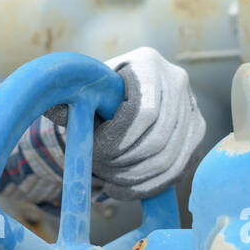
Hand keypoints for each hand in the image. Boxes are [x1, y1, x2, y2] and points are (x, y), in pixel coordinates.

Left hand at [43, 47, 205, 201]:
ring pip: (169, 159)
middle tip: (98, 170)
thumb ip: (69, 98)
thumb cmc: (96, 91)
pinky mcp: (196, 132)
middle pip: (158, 140)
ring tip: (106, 180)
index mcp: (148, 62)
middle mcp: (177, 81)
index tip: (95, 152)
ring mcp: (192, 107)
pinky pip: (177, 170)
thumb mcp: (83, 89)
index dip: (118, 140)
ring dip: (133, 177)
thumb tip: (53, 108)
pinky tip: (120, 188)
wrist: (122, 92)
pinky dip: (147, 186)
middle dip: (123, 163)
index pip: (144, 112)